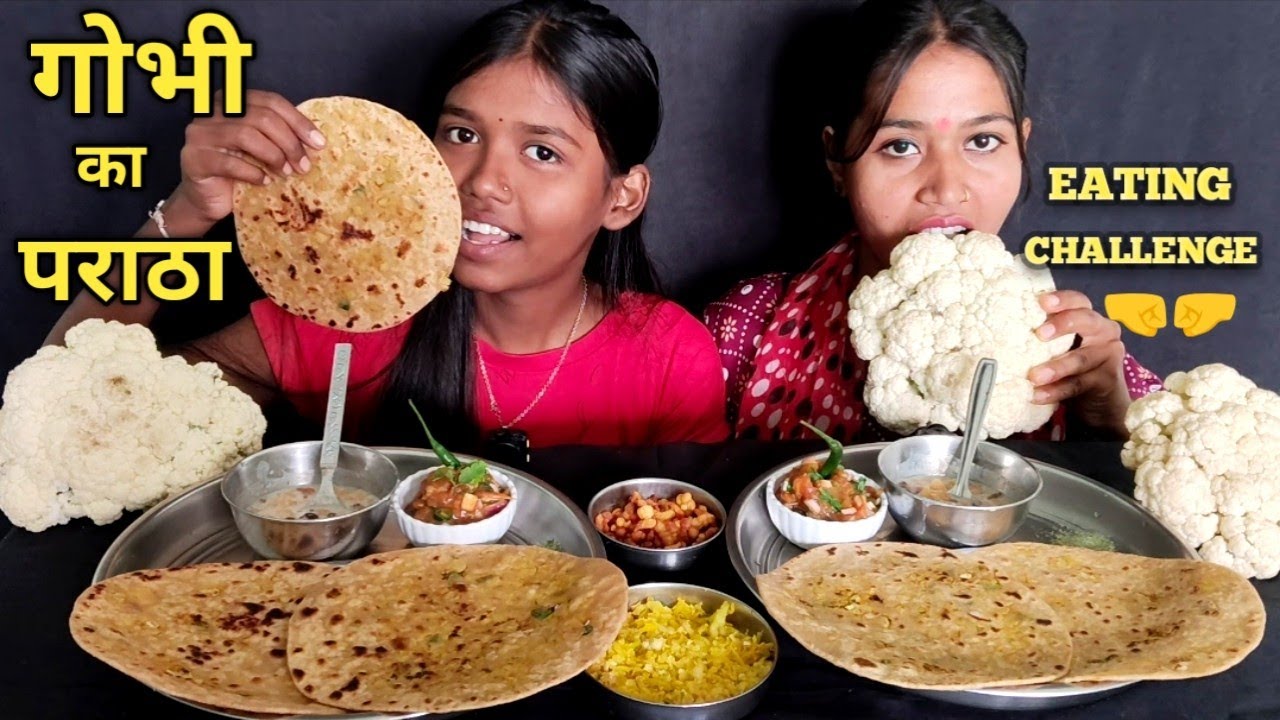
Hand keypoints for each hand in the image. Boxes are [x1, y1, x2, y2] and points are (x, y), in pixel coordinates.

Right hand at [169, 89, 325, 226]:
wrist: (207, 199)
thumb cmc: (238, 171)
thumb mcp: (261, 148)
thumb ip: (279, 136)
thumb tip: (316, 140)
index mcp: (232, 101)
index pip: (271, 101)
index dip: (298, 121)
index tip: (319, 143)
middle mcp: (213, 112)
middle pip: (261, 117)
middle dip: (289, 143)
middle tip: (304, 165)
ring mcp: (199, 134)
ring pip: (246, 135)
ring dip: (274, 156)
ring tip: (286, 172)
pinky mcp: (194, 159)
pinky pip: (230, 163)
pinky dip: (253, 173)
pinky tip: (264, 181)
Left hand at [1028, 290, 1130, 436]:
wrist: (1098, 399)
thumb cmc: (1069, 364)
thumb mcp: (1058, 346)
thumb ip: (1043, 335)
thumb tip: (1001, 329)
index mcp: (1088, 317)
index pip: (1078, 301)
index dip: (1062, 299)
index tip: (1042, 302)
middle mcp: (1103, 331)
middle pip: (1087, 320)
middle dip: (1063, 324)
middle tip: (1040, 333)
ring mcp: (1109, 355)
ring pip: (1081, 359)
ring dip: (1055, 368)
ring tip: (1033, 376)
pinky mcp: (1107, 380)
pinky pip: (1079, 384)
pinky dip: (1056, 391)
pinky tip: (1037, 395)